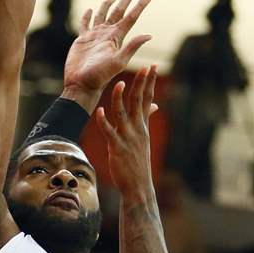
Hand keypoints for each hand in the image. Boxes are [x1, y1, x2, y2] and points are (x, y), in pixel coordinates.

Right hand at [64, 0, 152, 99]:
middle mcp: (107, 35)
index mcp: (117, 38)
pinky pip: (85, 24)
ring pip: (102, 16)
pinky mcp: (82, 41)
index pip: (131, 17)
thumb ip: (132, 47)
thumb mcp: (118, 62)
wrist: (82, 84)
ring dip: (107, 5)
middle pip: (119, 12)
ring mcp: (94, 37)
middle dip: (127, 0)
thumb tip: (149, 35)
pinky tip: (90, 10)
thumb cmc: (100, 76)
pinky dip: (87, 16)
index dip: (140, 6)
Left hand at [95, 66, 158, 196]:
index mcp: (143, 125)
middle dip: (141, 84)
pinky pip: (109, 132)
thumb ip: (146, 120)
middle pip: (139, 102)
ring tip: (119, 84)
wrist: (138, 185)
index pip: (147, 99)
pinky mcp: (117, 147)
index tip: (151, 67)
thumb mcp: (144, 138)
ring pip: (123, 114)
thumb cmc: (138, 161)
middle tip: (144, 67)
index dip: (149, 82)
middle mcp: (137, 129)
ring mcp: (127, 137)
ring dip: (120, 99)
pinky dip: (104, 121)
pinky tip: (100, 111)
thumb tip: (153, 107)